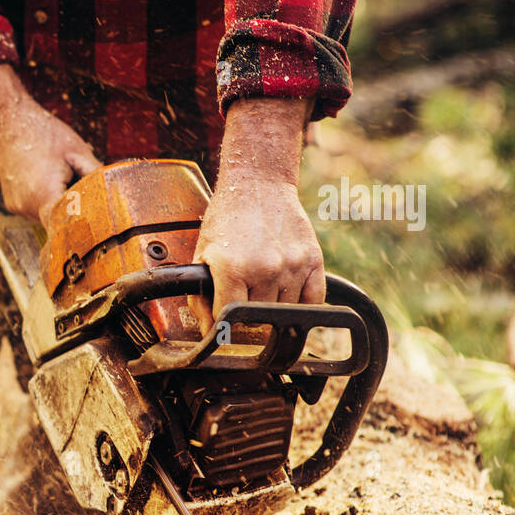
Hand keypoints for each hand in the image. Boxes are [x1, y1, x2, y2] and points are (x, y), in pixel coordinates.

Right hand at [0, 65, 101, 222]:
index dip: (84, 226)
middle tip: (83, 191)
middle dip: (73, 211)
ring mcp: (16, 206)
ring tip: (61, 179)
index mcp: (44, 195)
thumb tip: (114, 193)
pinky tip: (46, 179)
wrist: (9, 121)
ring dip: (58, 206)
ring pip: (46, 217)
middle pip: (58, 223)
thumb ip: (96, 176)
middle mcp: (26, 206)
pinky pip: (35, 210)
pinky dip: (45, 201)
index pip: (68, 226)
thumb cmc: (45, 133)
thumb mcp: (78, 152)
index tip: (97, 224)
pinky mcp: (12, 203)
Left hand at [193, 97, 323, 329]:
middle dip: (247, 320)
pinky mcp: (313, 260)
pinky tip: (287, 299)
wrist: (258, 184)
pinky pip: (314, 301)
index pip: (229, 318)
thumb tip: (208, 330)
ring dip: (274, 313)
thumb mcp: (202, 253)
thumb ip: (201, 294)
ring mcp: (292, 265)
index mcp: (232, 268)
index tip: (222, 328)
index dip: (222, 326)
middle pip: (258, 320)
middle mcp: (264, 269)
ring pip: (285, 314)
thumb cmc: (226, 217)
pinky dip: (302, 307)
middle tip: (242, 309)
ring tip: (262, 296)